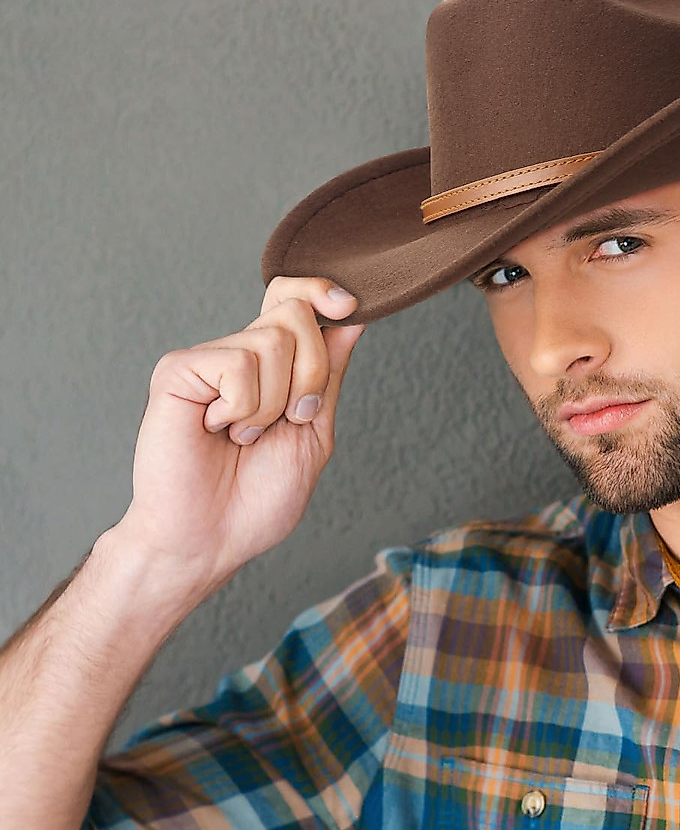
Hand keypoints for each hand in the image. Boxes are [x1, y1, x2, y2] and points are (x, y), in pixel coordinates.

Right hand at [113, 277, 366, 589]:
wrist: (212, 538)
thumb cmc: (258, 497)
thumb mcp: (313, 432)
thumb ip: (330, 375)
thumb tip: (351, 318)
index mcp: (272, 367)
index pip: (293, 300)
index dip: (320, 291)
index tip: (348, 305)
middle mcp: (239, 354)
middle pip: (295, 315)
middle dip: (310, 375)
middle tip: (286, 421)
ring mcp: (207, 360)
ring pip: (273, 341)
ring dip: (273, 404)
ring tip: (243, 436)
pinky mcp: (178, 370)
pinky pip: (238, 364)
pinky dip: (243, 408)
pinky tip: (218, 430)